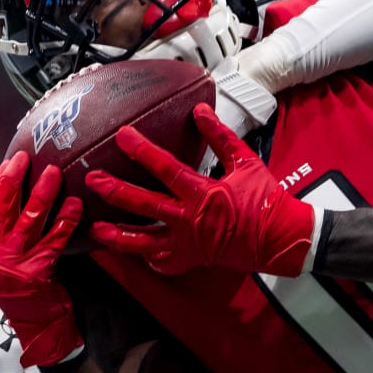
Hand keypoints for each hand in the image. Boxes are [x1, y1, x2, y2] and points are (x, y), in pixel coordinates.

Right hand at [0, 151, 83, 366]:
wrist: (37, 329)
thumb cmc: (24, 294)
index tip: (11, 162)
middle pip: (4, 211)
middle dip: (16, 181)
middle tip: (29, 158)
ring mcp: (12, 267)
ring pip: (28, 221)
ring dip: (43, 195)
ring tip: (55, 173)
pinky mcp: (35, 274)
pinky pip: (53, 240)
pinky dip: (66, 221)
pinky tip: (76, 205)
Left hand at [85, 103, 315, 275]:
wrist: (280, 238)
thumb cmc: (266, 201)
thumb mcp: (246, 162)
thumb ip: (220, 137)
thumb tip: (201, 112)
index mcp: (205, 194)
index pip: (166, 168)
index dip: (142, 151)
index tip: (123, 136)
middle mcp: (191, 219)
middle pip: (145, 205)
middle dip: (116, 191)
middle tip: (93, 181)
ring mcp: (188, 243)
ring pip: (145, 240)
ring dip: (118, 234)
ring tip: (95, 228)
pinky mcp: (191, 258)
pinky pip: (162, 261)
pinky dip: (145, 256)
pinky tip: (131, 250)